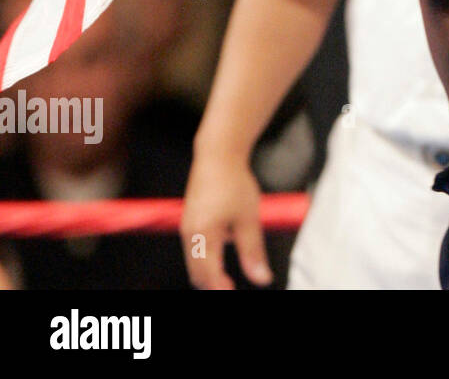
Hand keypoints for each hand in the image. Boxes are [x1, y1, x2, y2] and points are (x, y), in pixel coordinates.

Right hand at [180, 151, 272, 289]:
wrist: (217, 156)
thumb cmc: (235, 184)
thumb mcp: (249, 219)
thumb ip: (253, 252)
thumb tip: (262, 279)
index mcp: (203, 235)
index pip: (209, 274)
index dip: (221, 288)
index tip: (233, 293)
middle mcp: (188, 235)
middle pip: (197, 273)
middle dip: (212, 285)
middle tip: (232, 289)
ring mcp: (186, 228)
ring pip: (194, 263)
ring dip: (209, 274)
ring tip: (228, 280)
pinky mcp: (189, 222)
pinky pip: (194, 250)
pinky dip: (206, 260)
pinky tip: (223, 255)